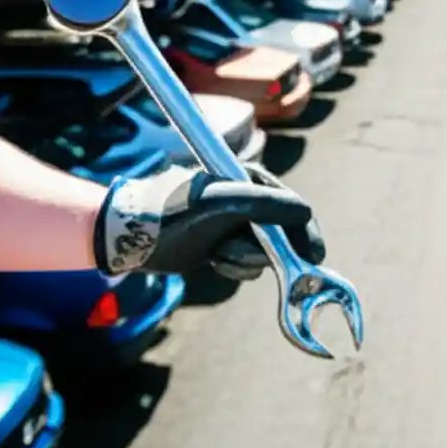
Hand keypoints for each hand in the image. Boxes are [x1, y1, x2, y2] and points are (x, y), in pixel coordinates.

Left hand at [93, 164, 325, 279]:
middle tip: (272, 265)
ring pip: (264, 254)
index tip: (315, 255)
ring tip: (217, 253)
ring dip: (243, 260)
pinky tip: (212, 260)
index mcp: (250, 180)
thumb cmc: (175, 210)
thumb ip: (268, 205)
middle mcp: (247, 201)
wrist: (132, 235)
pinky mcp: (224, 246)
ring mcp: (236, 225)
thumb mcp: (225, 202)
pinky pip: (246, 265)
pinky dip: (234, 267)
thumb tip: (306, 213)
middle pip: (282, 234)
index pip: (292, 206)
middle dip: (268, 251)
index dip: (306, 231)